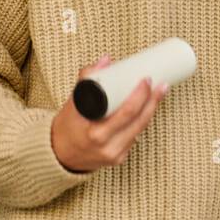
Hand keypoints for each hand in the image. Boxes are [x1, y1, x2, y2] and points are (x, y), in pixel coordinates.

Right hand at [50, 54, 168, 172]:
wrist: (59, 156)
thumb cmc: (66, 127)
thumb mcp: (72, 102)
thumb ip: (87, 80)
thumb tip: (106, 60)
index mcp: (94, 133)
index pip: (126, 113)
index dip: (140, 96)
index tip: (146, 80)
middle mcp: (107, 146)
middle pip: (139, 121)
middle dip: (153, 100)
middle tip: (160, 84)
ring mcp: (115, 155)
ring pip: (140, 129)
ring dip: (151, 110)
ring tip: (159, 93)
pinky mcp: (119, 159)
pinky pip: (135, 137)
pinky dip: (141, 121)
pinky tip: (148, 109)